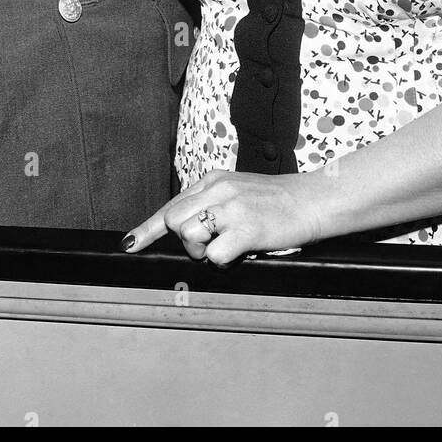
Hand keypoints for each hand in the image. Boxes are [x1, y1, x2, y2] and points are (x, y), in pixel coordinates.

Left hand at [122, 168, 324, 265]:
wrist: (312, 200)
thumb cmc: (276, 201)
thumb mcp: (237, 192)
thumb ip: (211, 203)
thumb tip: (186, 227)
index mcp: (213, 180)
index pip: (172, 205)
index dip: (148, 229)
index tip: (129, 244)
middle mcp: (218, 190)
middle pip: (175, 222)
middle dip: (187, 241)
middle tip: (212, 245)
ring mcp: (231, 208)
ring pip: (189, 236)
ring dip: (204, 251)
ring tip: (228, 246)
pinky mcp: (246, 228)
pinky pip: (215, 256)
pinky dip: (224, 261)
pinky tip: (242, 251)